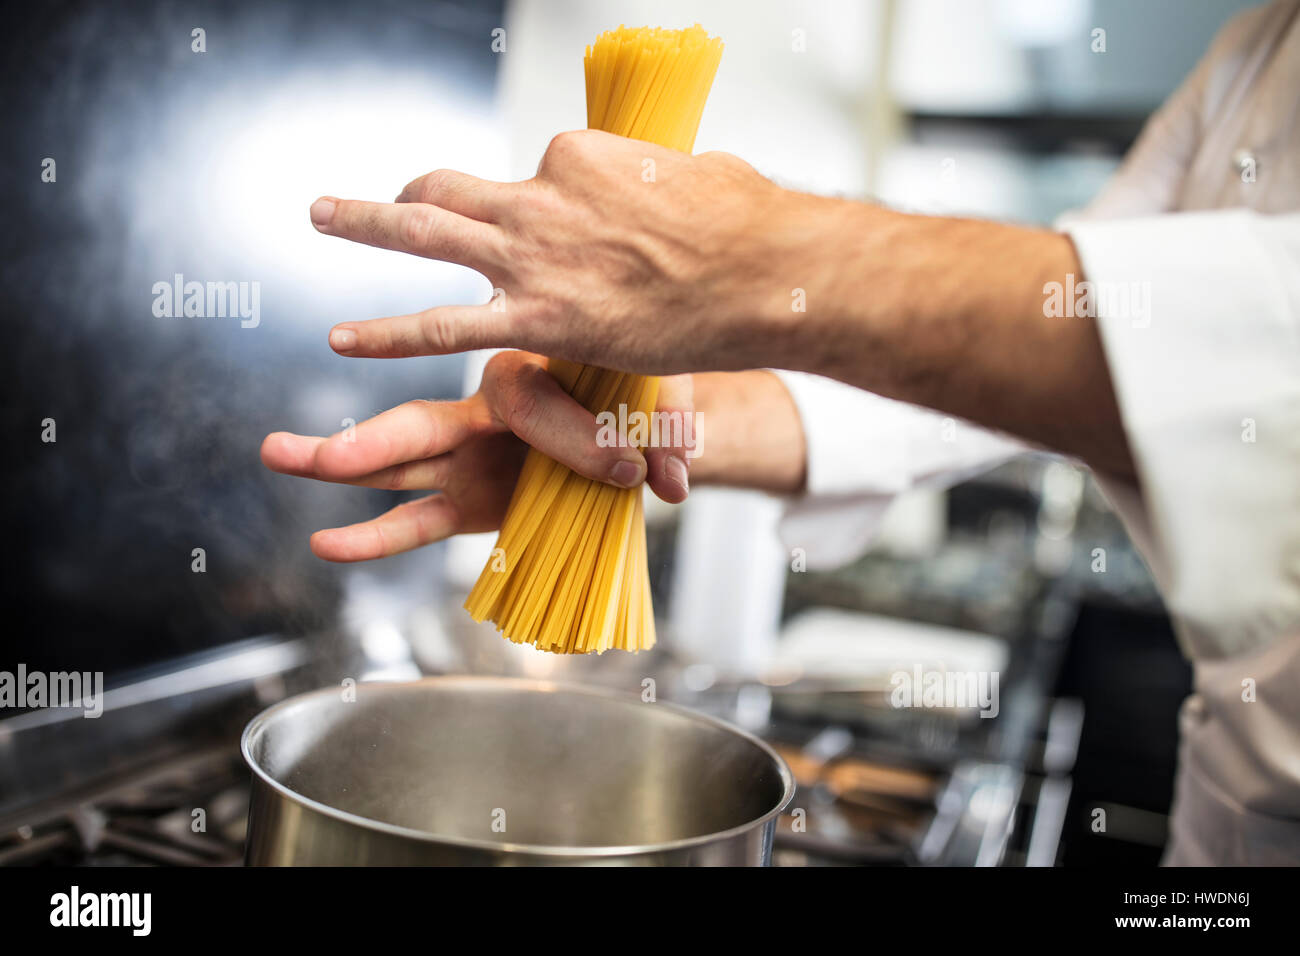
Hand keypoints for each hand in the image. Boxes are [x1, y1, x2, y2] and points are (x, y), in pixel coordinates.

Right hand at [261, 351, 693, 561]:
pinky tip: (326, 543)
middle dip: (365, 442)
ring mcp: (469, 455)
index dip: (573, 440)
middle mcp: (483, 409)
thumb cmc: (636, 394)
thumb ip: (665, 437)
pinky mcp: (469, 498)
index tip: (629, 467)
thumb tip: (676, 484)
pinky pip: (416, 518)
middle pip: (418, 423)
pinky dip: (375, 535)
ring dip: (339, 466)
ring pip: (396, 462)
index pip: (526, 403)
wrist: (631, 415)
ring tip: (276, 458)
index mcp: (528, 366)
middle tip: (297, 449)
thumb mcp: (657, 401)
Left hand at [307, 130, 813, 374]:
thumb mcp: (695, 180)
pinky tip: (344, 340)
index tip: (558, 242)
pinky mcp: (537, 315)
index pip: (531, 179)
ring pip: (425, 231)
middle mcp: (541, 195)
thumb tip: (664, 189)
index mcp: (579, 159)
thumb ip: (656, 186)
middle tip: (371, 200)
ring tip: (319, 215)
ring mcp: (531, 253)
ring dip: (364, 223)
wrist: (761, 268)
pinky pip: (444, 325)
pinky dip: (388, 333)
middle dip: (408, 195)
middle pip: (453, 189)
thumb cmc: (745, 224)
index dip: (536, 212)